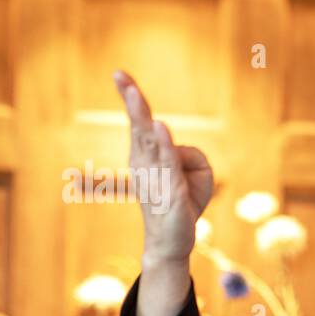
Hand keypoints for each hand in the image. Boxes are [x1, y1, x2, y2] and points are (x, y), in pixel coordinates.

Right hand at [112, 70, 213, 263]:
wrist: (170, 240)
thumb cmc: (181, 203)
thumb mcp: (195, 172)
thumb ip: (190, 153)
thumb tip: (181, 151)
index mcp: (145, 155)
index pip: (139, 122)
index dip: (130, 98)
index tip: (119, 74)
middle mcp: (144, 162)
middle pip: (139, 126)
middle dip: (133, 102)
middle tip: (120, 77)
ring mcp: (155, 176)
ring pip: (151, 142)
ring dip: (144, 119)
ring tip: (137, 97)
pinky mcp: (170, 191)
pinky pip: (167, 164)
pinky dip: (165, 146)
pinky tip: (160, 129)